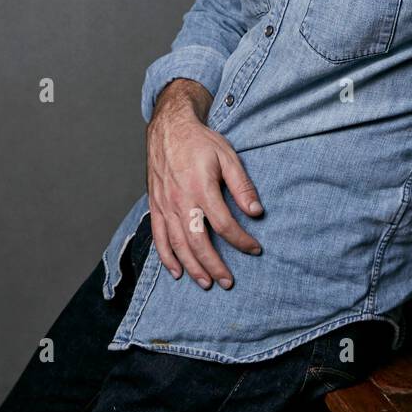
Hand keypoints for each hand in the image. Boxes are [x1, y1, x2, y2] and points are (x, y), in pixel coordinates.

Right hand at [145, 80, 262, 289]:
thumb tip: (257, 211)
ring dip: (192, 267)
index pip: (224, 224)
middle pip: (198, 242)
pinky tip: (176, 272)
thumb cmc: (200, 141)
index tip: (254, 248)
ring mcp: (165, 205)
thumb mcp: (227, 156)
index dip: (241, 240)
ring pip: (178, 244)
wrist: (168, 127)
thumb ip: (242, 186)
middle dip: (215, 265)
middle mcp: (181, 200)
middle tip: (229, 282)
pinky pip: (158, 237)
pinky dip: (166, 257)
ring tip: (206, 283)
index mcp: (201, 188)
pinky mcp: (155, 206)